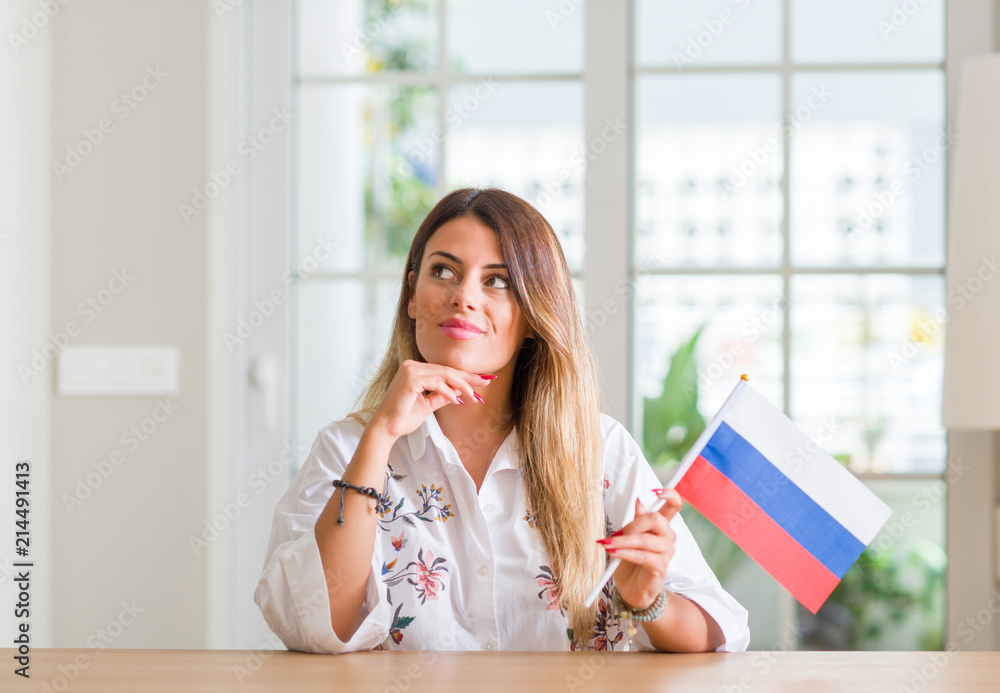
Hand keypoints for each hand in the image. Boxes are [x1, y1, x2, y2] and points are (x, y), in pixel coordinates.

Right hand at [367, 359, 491, 440]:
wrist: (386, 428)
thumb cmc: (403, 417)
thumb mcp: (427, 404)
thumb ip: (442, 396)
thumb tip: (460, 390)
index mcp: (415, 369)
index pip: (444, 371)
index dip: (464, 376)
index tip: (482, 381)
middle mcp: (412, 365)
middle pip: (447, 370)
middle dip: (469, 378)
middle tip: (487, 382)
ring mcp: (410, 370)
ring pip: (445, 374)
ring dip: (463, 386)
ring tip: (475, 397)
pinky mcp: (411, 379)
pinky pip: (437, 383)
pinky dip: (449, 391)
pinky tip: (458, 400)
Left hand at [598, 488, 683, 610]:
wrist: (631, 589)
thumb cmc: (630, 562)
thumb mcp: (628, 538)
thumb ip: (636, 521)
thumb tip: (640, 501)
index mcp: (660, 526)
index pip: (674, 505)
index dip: (670, 495)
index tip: (656, 490)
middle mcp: (667, 537)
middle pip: (657, 519)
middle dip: (633, 524)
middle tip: (616, 533)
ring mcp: (666, 553)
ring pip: (645, 539)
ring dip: (623, 541)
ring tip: (607, 545)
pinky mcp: (660, 567)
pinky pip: (642, 556)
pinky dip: (625, 553)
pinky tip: (613, 554)